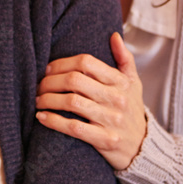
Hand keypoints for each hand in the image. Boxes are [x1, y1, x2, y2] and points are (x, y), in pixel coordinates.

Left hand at [35, 32, 146, 170]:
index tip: (47, 69)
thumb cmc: (132, 111)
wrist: (144, 148)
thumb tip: (114, 35)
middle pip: (74, 81)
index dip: (62, 63)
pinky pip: (74, 127)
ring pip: (71, 102)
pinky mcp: (105, 140)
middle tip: (38, 86)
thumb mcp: (134, 83)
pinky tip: (41, 117)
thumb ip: (124, 59)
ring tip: (37, 100)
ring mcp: (111, 120)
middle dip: (50, 82)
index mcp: (121, 82)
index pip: (86, 63)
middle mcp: (117, 98)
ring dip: (48, 100)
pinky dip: (54, 121)